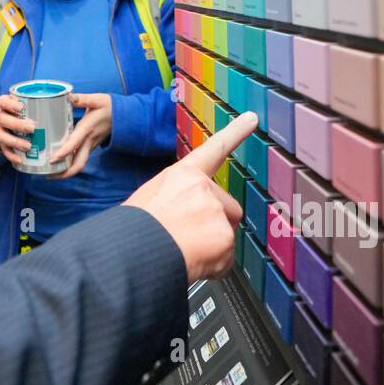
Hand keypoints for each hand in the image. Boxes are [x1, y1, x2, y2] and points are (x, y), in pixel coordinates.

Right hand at [0, 94, 34, 168]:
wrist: (7, 124)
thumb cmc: (23, 111)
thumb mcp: (27, 103)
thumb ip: (40, 100)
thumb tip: (69, 97)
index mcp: (5, 105)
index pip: (3, 101)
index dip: (10, 104)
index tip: (22, 107)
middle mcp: (0, 117)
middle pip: (4, 119)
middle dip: (17, 124)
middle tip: (32, 128)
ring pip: (3, 136)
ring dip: (15, 142)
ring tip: (28, 146)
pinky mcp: (1, 144)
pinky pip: (5, 151)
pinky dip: (12, 156)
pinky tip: (21, 160)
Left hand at [48, 93, 111, 178]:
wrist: (125, 115)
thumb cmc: (109, 106)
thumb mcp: (96, 99)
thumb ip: (81, 99)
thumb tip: (67, 96)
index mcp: (87, 129)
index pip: (74, 144)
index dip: (64, 153)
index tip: (52, 160)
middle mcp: (89, 141)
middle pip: (79, 164)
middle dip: (65, 173)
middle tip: (49, 176)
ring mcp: (91, 145)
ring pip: (79, 163)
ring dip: (67, 171)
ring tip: (51, 174)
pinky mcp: (91, 146)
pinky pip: (80, 159)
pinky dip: (70, 164)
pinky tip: (60, 163)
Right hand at [122, 112, 255, 283]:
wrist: (131, 254)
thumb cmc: (134, 230)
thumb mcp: (150, 199)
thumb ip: (177, 199)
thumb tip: (184, 215)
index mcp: (182, 175)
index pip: (214, 149)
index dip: (235, 132)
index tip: (252, 119)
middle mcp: (203, 188)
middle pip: (228, 207)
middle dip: (216, 223)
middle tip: (189, 237)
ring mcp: (216, 213)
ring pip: (226, 233)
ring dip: (213, 245)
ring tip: (185, 251)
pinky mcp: (224, 238)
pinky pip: (225, 259)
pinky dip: (213, 265)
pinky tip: (191, 263)